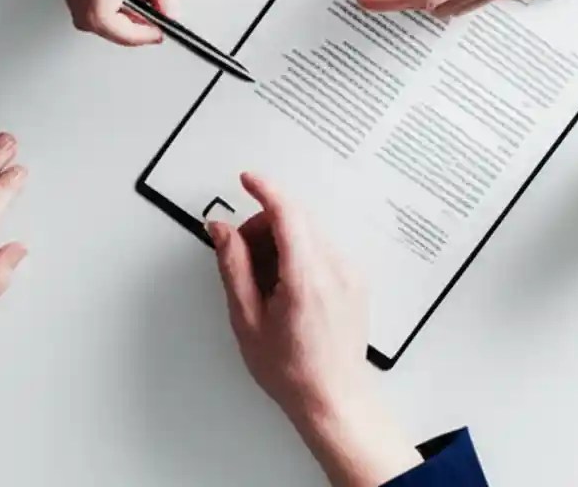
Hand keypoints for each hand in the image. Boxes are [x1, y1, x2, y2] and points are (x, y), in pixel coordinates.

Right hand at [208, 174, 420, 486]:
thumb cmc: (291, 370)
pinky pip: (322, 249)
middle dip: (263, 225)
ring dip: (281, 240)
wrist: (332, 398)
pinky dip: (299, 254)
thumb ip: (233, 266)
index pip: (287, 213)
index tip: (247, 180)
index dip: (264, 190)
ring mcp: (350, 274)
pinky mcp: (355, 281)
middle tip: (242, 256)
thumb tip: (222, 230)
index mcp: (307, 278)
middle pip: (296, 219)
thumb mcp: (247, 319)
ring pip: (309, 232)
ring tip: (265, 283)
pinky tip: (285, 287)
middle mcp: (335, 269)